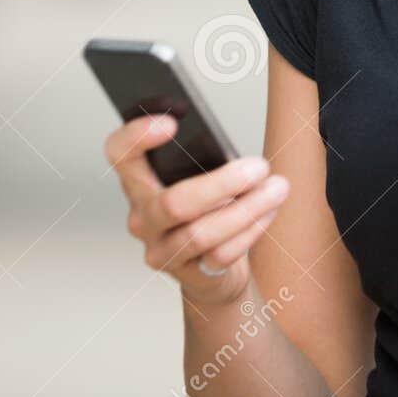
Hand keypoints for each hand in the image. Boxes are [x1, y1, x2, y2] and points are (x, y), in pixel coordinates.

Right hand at [105, 114, 288, 305]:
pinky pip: (220, 254)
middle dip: (222, 184)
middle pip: (173, 202)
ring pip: (201, 233)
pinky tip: (269, 212)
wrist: (211, 269)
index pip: (119, 153)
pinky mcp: (186, 274)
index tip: (173, 122)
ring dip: (247, 209)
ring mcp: (160, 249)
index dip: (136, 136)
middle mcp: (141, 216)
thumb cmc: (207, 208)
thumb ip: (202, 160)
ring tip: (277, 188)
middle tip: (259, 167)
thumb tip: (228, 153)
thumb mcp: (199, 176)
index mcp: (138, 181)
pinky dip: (250, 231)